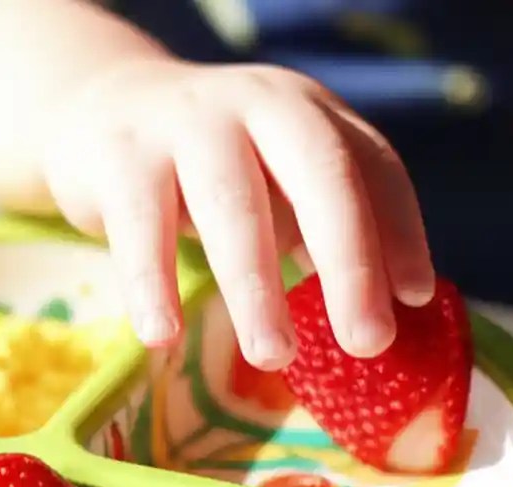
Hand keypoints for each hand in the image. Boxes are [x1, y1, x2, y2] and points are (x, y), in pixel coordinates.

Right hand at [41, 59, 433, 368]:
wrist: (97, 108)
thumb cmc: (204, 164)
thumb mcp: (270, 174)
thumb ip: (315, 223)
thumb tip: (377, 314)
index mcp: (306, 111)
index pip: (371, 165)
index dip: (400, 231)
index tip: (415, 299)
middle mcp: (255, 104)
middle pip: (318, 176)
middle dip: (349, 262)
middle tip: (368, 342)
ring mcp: (185, 125)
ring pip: (230, 205)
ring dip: (256, 287)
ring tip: (274, 356)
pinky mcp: (119, 157)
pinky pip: (142, 228)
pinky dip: (153, 284)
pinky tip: (163, 337)